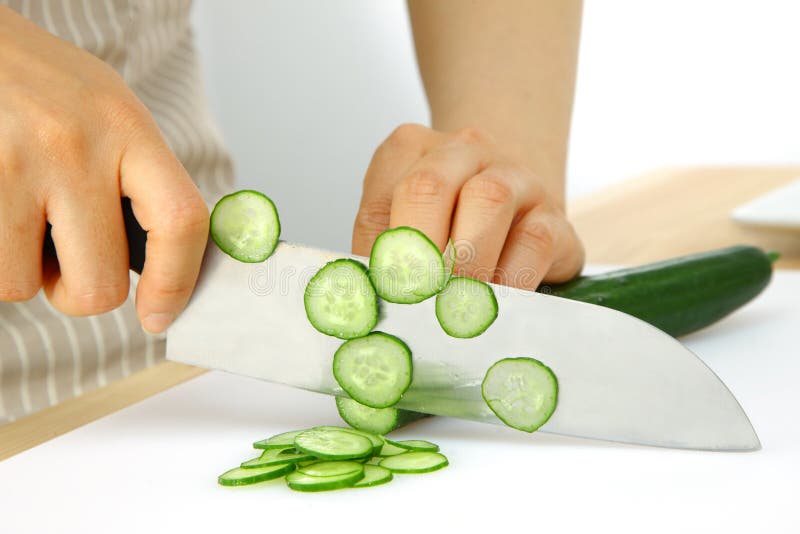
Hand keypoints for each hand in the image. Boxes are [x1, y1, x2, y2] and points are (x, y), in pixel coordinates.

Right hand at [0, 7, 208, 332]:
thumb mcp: (108, 111)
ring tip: (21, 222)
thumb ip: (141, 179)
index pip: (180, 221)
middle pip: (99, 284)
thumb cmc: (41, 85)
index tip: (160, 315)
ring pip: (27, 286)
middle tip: (65, 258)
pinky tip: (1, 214)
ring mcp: (15, 164)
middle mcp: (75, 146)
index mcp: (127, 127)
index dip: (177, 283)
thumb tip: (169, 262)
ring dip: (25, 272)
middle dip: (79, 291)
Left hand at [352, 123, 583, 289]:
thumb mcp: (405, 230)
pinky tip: (496, 303)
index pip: (378, 201)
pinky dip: (510, 280)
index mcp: (411, 149)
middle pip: (428, 187)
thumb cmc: (449, 226)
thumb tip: (365, 303)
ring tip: (456, 305)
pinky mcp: (553, 214)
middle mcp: (463, 149)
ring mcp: (514, 174)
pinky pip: (533, 241)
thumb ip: (383, 256)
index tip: (379, 299)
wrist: (517, 212)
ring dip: (466, 264)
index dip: (375, 258)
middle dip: (418, 251)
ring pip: (489, 201)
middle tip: (415, 301)